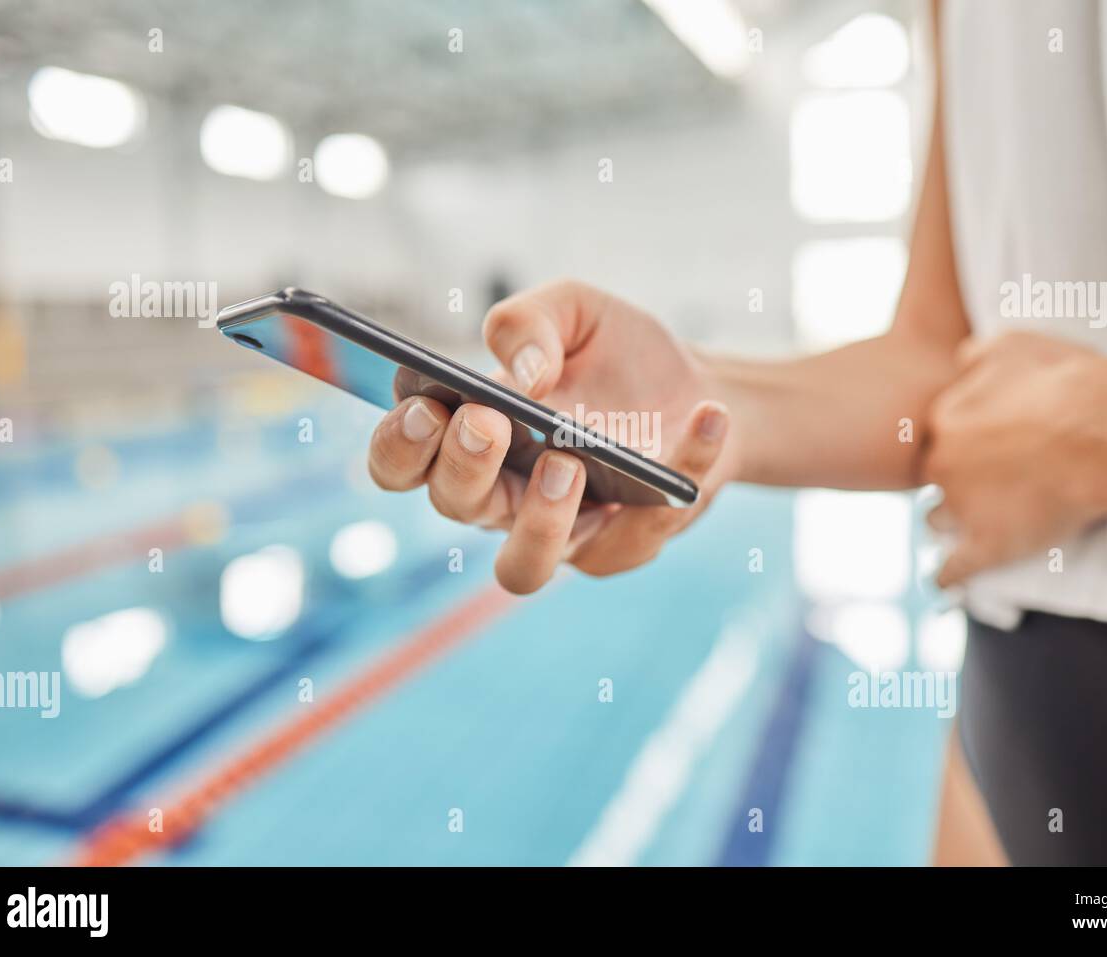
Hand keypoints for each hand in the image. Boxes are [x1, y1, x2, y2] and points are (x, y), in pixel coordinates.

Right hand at [367, 280, 735, 593]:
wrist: (693, 390)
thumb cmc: (613, 355)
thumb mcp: (571, 310)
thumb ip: (528, 321)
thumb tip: (524, 376)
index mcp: (468, 437)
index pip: (403, 463)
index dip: (399, 446)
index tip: (426, 407)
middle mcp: (502, 496)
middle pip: (456, 507)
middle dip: (464, 468)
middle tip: (490, 423)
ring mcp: (562, 530)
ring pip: (522, 566)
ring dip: (538, 520)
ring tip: (568, 461)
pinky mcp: (625, 544)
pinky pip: (645, 530)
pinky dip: (683, 465)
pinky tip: (707, 415)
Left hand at [922, 332, 1106, 586]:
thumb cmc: (1069, 384)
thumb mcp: (1015, 346)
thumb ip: (977, 355)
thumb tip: (959, 361)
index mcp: (944, 418)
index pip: (936, 435)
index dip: (958, 441)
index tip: (980, 445)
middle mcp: (943, 463)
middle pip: (934, 477)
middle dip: (952, 479)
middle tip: (982, 482)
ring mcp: (962, 507)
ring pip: (938, 520)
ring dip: (951, 521)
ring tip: (966, 527)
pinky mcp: (988, 545)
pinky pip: (953, 568)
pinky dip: (946, 577)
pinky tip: (941, 584)